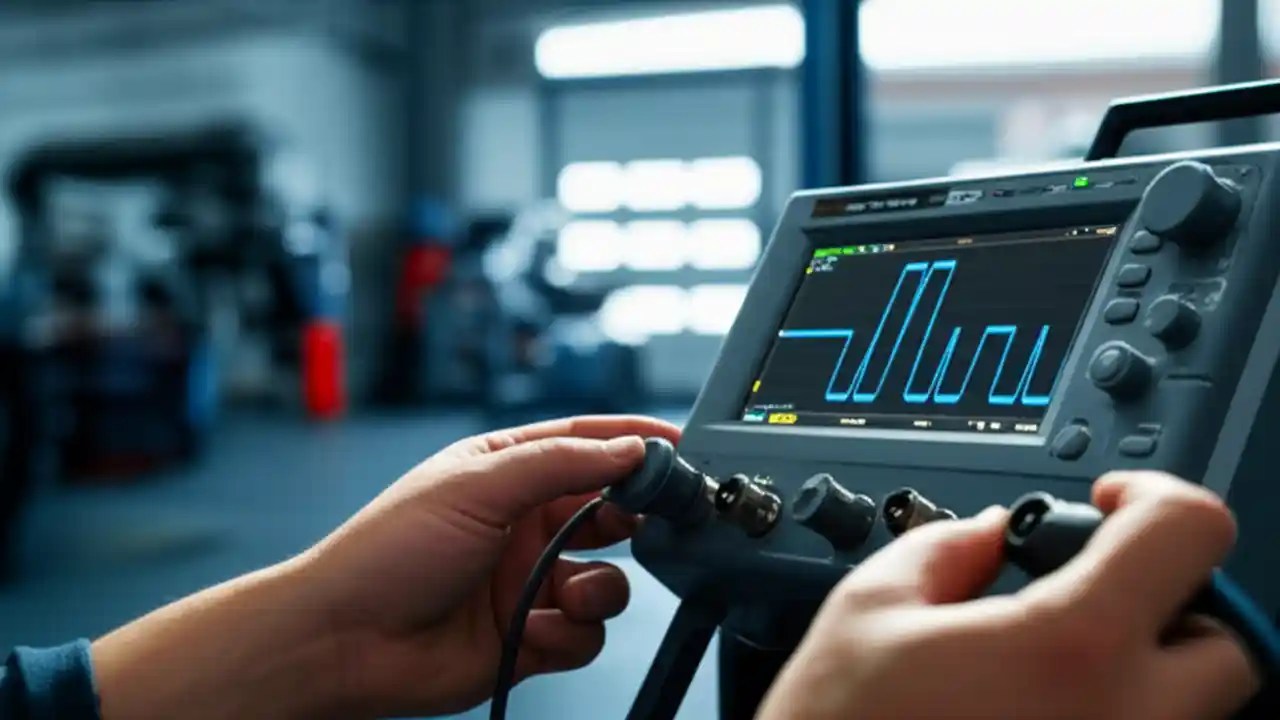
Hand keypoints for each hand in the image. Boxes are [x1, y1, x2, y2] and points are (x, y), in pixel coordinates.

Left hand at [91, 415, 678, 719]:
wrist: (342, 643)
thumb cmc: (388, 552)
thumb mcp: (476, 487)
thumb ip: (559, 463)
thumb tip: (628, 446)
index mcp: (503, 473)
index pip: (582, 444)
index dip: (631, 440)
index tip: (679, 445)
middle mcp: (521, 525)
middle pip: (606, 512)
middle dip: (635, 518)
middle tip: (659, 523)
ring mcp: (526, 582)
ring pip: (605, 580)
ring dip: (601, 589)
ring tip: (570, 595)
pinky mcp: (528, 637)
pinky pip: (584, 634)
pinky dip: (573, 634)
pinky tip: (538, 632)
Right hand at [758, 472, 1259, 719]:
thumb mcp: (868, 610)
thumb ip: (945, 548)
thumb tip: (989, 534)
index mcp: (1072, 647)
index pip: (1189, 532)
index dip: (1152, 495)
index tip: (1112, 504)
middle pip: (1223, 647)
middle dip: (1164, 609)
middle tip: (1087, 603)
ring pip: (1190, 715)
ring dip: (1136, 676)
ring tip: (1044, 675)